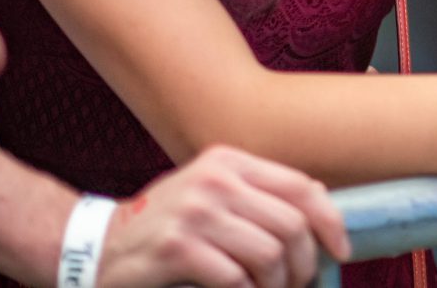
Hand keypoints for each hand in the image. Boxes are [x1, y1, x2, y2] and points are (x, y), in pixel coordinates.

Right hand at [98, 146, 348, 287]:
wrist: (97, 248)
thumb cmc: (165, 227)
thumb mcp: (211, 196)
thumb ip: (257, 198)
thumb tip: (322, 214)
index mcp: (229, 161)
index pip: (302, 187)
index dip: (331, 223)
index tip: (340, 252)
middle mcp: (215, 180)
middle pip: (292, 226)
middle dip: (302, 266)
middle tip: (295, 285)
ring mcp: (194, 212)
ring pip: (269, 255)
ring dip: (275, 286)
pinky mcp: (176, 248)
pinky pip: (236, 280)